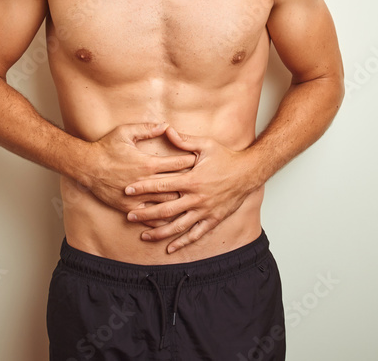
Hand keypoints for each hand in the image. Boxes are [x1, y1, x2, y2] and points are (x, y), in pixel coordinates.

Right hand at [79, 122, 194, 221]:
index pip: (178, 164)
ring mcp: (137, 197)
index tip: (202, 160)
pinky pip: (150, 217)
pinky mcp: (129, 209)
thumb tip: (167, 125)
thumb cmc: (106, 147)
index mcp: (147, 163)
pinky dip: (163, 218)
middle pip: (177, 185)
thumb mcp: (126, 132)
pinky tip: (173, 219)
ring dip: (181, 202)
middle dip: (191, 183)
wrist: (86, 167)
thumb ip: (148, 128)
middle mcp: (145, 182)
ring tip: (194, 202)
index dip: (192, 161)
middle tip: (205, 182)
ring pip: (167, 204)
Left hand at [124, 126, 259, 253]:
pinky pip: (195, 234)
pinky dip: (182, 242)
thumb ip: (184, 141)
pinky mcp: (213, 219)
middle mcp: (197, 198)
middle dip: (146, 213)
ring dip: (160, 232)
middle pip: (166, 209)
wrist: (248, 173)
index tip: (128, 190)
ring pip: (178, 226)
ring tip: (144, 236)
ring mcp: (205, 211)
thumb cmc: (226, 157)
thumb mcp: (206, 145)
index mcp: (192, 180)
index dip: (143, 188)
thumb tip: (166, 129)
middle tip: (129, 215)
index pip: (162, 185)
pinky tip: (170, 248)